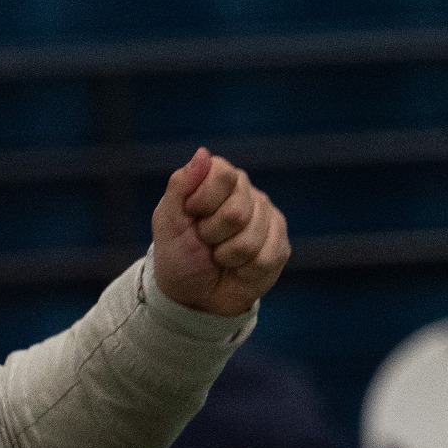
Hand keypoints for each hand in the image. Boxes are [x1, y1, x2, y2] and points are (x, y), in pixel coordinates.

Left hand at [149, 148, 289, 317]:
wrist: (193, 294)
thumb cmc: (178, 252)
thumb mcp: (168, 220)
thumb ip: (181, 185)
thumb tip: (203, 153)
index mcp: (219, 180)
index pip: (222, 174)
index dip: (202, 201)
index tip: (191, 215)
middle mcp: (248, 194)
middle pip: (236, 211)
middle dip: (211, 234)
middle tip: (204, 240)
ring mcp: (268, 219)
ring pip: (250, 239)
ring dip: (225, 255)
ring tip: (219, 256)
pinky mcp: (280, 246)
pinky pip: (265, 258)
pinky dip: (243, 270)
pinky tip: (237, 268)